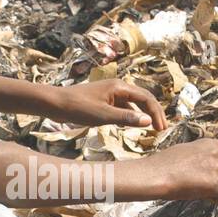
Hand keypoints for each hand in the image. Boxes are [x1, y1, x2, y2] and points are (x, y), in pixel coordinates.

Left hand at [50, 79, 167, 128]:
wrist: (56, 103)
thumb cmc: (77, 107)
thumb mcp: (103, 116)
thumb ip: (126, 118)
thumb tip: (148, 121)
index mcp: (120, 87)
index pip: (147, 99)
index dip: (156, 113)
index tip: (161, 129)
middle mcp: (118, 87)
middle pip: (144, 98)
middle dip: (154, 113)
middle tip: (162, 129)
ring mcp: (111, 93)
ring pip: (134, 103)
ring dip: (144, 114)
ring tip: (152, 128)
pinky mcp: (105, 100)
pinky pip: (124, 106)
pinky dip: (132, 115)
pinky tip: (133, 124)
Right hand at [136, 139, 217, 202]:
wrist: (155, 174)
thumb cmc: (163, 165)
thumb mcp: (186, 151)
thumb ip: (201, 154)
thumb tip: (208, 166)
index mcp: (209, 144)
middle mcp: (216, 153)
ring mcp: (216, 168)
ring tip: (215, 194)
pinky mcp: (214, 184)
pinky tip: (210, 200)